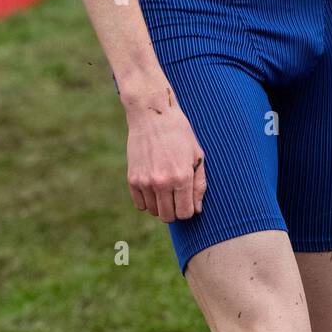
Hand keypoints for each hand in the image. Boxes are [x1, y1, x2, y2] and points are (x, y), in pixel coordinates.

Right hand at [125, 85, 205, 221]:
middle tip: (177, 195)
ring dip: (161, 205)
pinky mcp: (132, 178)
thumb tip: (197, 210)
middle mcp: (163, 182)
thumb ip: (199, 184)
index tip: (188, 200)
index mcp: (182, 176)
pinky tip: (153, 186)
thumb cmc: (179, 133)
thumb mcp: (197, 155)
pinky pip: (140, 205)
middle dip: (175, 210)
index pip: (185, 213)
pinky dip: (147, 200)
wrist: (152, 115)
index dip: (189, 209)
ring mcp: (145, 181)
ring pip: (154, 212)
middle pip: (169, 216)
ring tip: (165, 187)